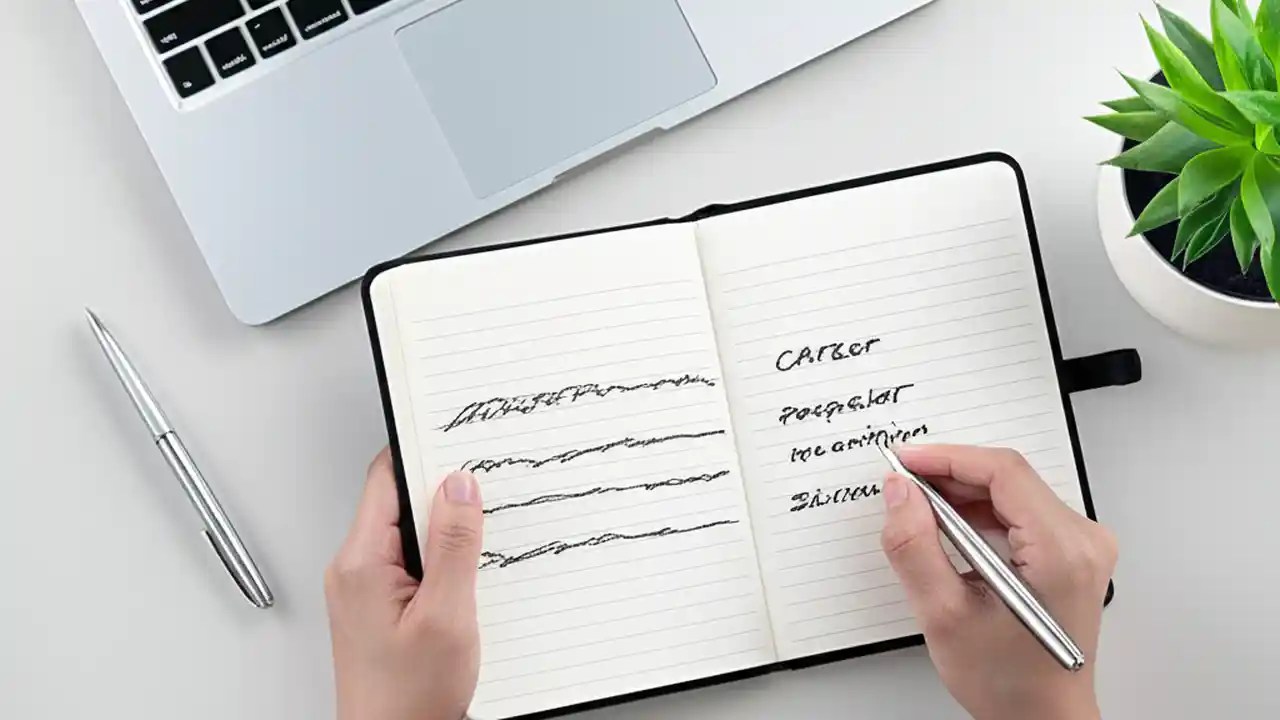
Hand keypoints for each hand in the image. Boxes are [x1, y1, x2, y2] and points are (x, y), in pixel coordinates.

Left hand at [325, 449, 484, 719]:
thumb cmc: (407, 701)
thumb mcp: (447, 616)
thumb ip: (455, 546)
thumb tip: (460, 487)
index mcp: (361, 563)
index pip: (387, 477)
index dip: (425, 452)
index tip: (460, 442)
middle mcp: (356, 569)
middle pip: (400, 501)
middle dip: (445, 492)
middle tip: (486, 491)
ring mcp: (368, 587)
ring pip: (411, 532)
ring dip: (448, 529)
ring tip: (483, 538)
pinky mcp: (384, 604)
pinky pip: (415, 561)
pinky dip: (445, 558)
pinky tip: (471, 573)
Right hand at [879, 445, 1116, 719]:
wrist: (1043, 719)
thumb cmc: (1009, 683)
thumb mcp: (944, 615)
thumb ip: (915, 547)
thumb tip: (899, 494)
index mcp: (1061, 552)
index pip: (1003, 472)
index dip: (947, 458)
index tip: (906, 461)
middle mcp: (1082, 541)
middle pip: (1008, 478)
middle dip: (949, 476)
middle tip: (902, 487)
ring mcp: (1081, 545)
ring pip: (1012, 492)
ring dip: (962, 496)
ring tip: (919, 512)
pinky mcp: (1070, 552)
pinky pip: (1020, 512)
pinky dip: (980, 513)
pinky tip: (949, 529)